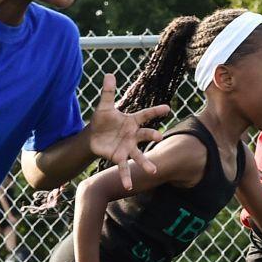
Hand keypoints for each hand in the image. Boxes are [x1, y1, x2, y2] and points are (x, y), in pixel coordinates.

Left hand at [88, 72, 169, 190]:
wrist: (94, 136)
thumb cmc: (103, 120)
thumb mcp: (104, 106)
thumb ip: (108, 92)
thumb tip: (109, 74)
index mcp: (132, 121)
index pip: (146, 114)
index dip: (156, 111)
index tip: (167, 108)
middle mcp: (133, 135)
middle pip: (145, 135)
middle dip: (152, 135)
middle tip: (159, 137)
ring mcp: (128, 147)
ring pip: (139, 155)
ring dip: (145, 163)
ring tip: (152, 171)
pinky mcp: (119, 157)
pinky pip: (124, 168)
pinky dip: (126, 176)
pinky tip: (128, 187)